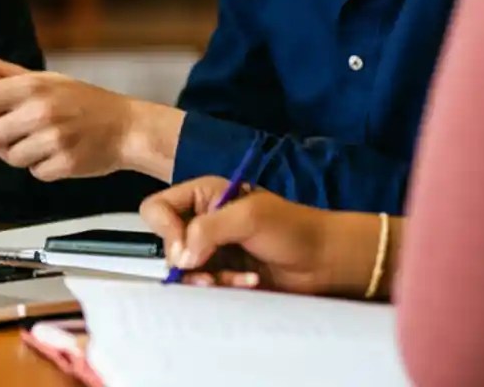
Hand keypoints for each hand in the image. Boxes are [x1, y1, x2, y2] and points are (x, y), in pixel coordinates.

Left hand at [0, 53, 140, 180]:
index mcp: (31, 87)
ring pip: (6, 156)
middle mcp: (39, 111)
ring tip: (41, 138)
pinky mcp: (61, 164)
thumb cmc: (84, 101)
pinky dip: (38, 166)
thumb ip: (2, 72)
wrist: (126, 127)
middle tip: (13, 125)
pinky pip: (31, 172)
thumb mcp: (44, 79)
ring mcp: (51, 139)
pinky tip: (55, 152)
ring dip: (17, 151)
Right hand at [141, 177, 369, 296]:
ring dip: (209, 278)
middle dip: (188, 261)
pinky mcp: (223, 275)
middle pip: (167, 244)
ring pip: (184, 271)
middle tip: (208, 269)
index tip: (184, 248)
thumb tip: (180, 256)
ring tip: (238, 278)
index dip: (165, 230)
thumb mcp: (248, 217)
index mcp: (203, 195)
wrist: (326, 261)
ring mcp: (212, 250)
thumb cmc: (294, 228)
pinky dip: (224, 287)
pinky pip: (205, 287)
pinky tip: (249, 282)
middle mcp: (203, 221)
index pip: (157, 209)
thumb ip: (207, 230)